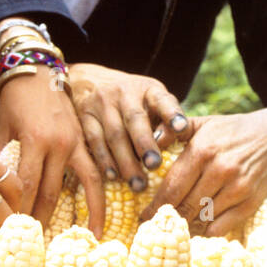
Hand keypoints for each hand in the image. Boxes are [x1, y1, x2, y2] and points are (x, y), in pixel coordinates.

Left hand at [0, 66, 104, 236]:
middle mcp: (59, 144)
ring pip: (85, 184)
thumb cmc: (15, 98)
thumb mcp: (2, 128)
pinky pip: (96, 172)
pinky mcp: (86, 141)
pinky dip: (99, 194)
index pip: (25, 185)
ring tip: (88, 238)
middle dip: (41, 220)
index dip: (18, 211)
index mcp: (35, 141)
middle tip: (37, 245)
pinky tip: (101, 215)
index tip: (12, 231)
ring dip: (86, 213)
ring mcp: (76, 143)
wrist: (38, 69)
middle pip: (50, 192)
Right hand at [67, 62, 192, 190]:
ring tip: (138, 184)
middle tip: (154, 166)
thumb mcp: (154, 105)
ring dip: (126, 161)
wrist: (93, 82)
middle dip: (145, 143)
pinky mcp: (85, 114)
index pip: (163, 99)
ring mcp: (102, 102)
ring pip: (114, 134)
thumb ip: (164, 123)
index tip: (181, 128)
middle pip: (135, 119)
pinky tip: (113, 176)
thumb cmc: (135, 103)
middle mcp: (125, 92)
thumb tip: (170, 144)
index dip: (172, 114)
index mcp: (149, 89)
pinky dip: (104, 160)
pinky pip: (95, 140)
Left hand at [140, 107, 266, 236]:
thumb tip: (147, 143)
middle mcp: (219, 170)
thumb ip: (173, 131)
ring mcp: (238, 189)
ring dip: (187, 226)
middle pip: (184, 207)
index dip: (154, 207)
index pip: (171, 188)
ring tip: (175, 229)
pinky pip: (221, 227)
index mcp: (202, 150)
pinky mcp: (251, 203)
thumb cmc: (234, 130)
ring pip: (202, 218)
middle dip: (168, 220)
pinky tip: (199, 230)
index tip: (143, 218)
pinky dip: (207, 232)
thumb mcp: (203, 123)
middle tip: (155, 228)